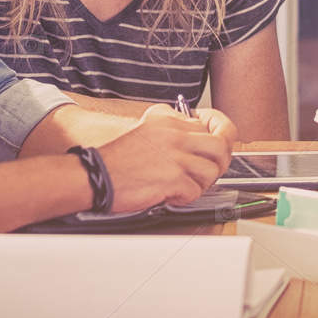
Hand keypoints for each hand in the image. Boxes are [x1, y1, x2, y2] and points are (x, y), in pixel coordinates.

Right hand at [98, 104, 235, 212]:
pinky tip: (171, 195)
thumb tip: (197, 129)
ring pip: (213, 170)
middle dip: (220, 161)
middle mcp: (175, 135)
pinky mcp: (172, 179)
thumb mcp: (145, 127)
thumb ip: (171, 125)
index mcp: (168, 120)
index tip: (215, 143)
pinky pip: (195, 191)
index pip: (211, 124)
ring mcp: (175, 157)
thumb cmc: (117, 158)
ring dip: (202, 182)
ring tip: (185, 185)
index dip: (217, 137)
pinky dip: (186, 197)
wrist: (95, 175)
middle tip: (207, 170)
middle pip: (222, 145)